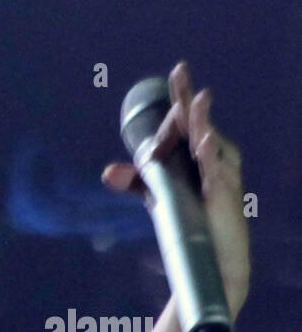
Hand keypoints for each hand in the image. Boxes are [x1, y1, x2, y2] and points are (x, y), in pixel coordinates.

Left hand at [100, 60, 249, 318]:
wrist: (212, 260)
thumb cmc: (190, 223)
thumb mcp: (160, 198)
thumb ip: (137, 181)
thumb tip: (108, 171)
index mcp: (196, 155)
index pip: (183, 126)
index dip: (174, 109)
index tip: (174, 78)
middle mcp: (212, 159)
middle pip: (196, 125)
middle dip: (187, 99)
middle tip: (180, 71)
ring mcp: (220, 175)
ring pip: (208, 142)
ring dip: (199, 121)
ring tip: (195, 98)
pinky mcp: (223, 196)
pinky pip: (216, 171)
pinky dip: (210, 155)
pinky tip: (204, 140)